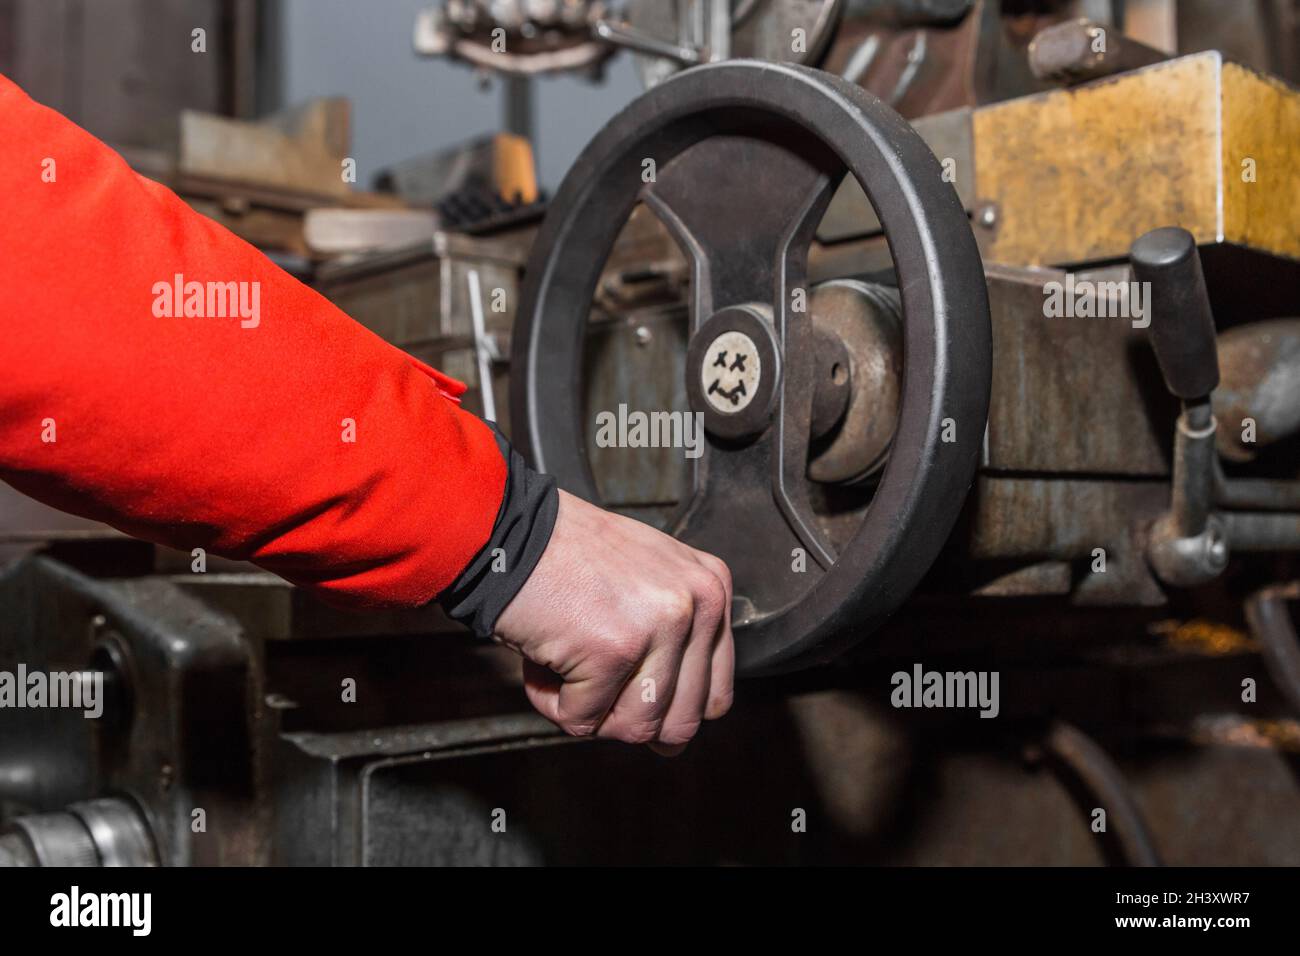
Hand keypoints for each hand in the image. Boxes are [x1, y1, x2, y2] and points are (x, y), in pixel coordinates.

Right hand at [495, 490, 734, 752]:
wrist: (509, 530)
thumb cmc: (565, 557)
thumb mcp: (646, 581)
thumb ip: (673, 645)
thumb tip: (671, 737)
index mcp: (711, 589)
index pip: (715, 697)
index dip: (666, 710)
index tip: (629, 691)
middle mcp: (698, 604)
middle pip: (680, 723)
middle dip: (627, 717)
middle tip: (591, 681)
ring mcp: (659, 627)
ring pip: (635, 729)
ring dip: (588, 711)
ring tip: (564, 662)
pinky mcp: (614, 650)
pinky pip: (583, 721)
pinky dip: (550, 701)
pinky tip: (541, 660)